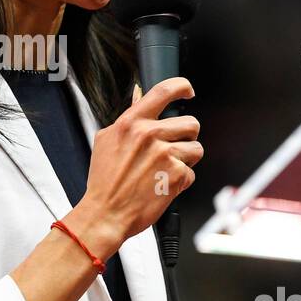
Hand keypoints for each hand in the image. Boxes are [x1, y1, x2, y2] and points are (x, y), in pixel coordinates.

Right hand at [76, 77, 201, 245]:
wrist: (105, 213)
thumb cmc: (104, 182)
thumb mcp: (106, 141)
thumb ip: (127, 119)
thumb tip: (139, 98)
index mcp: (132, 123)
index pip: (165, 90)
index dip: (182, 87)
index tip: (187, 91)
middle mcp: (150, 135)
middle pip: (190, 123)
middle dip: (186, 136)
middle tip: (173, 147)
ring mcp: (165, 155)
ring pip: (196, 148)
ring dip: (186, 159)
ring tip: (167, 169)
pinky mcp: (176, 176)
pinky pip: (192, 172)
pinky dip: (181, 181)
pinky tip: (164, 184)